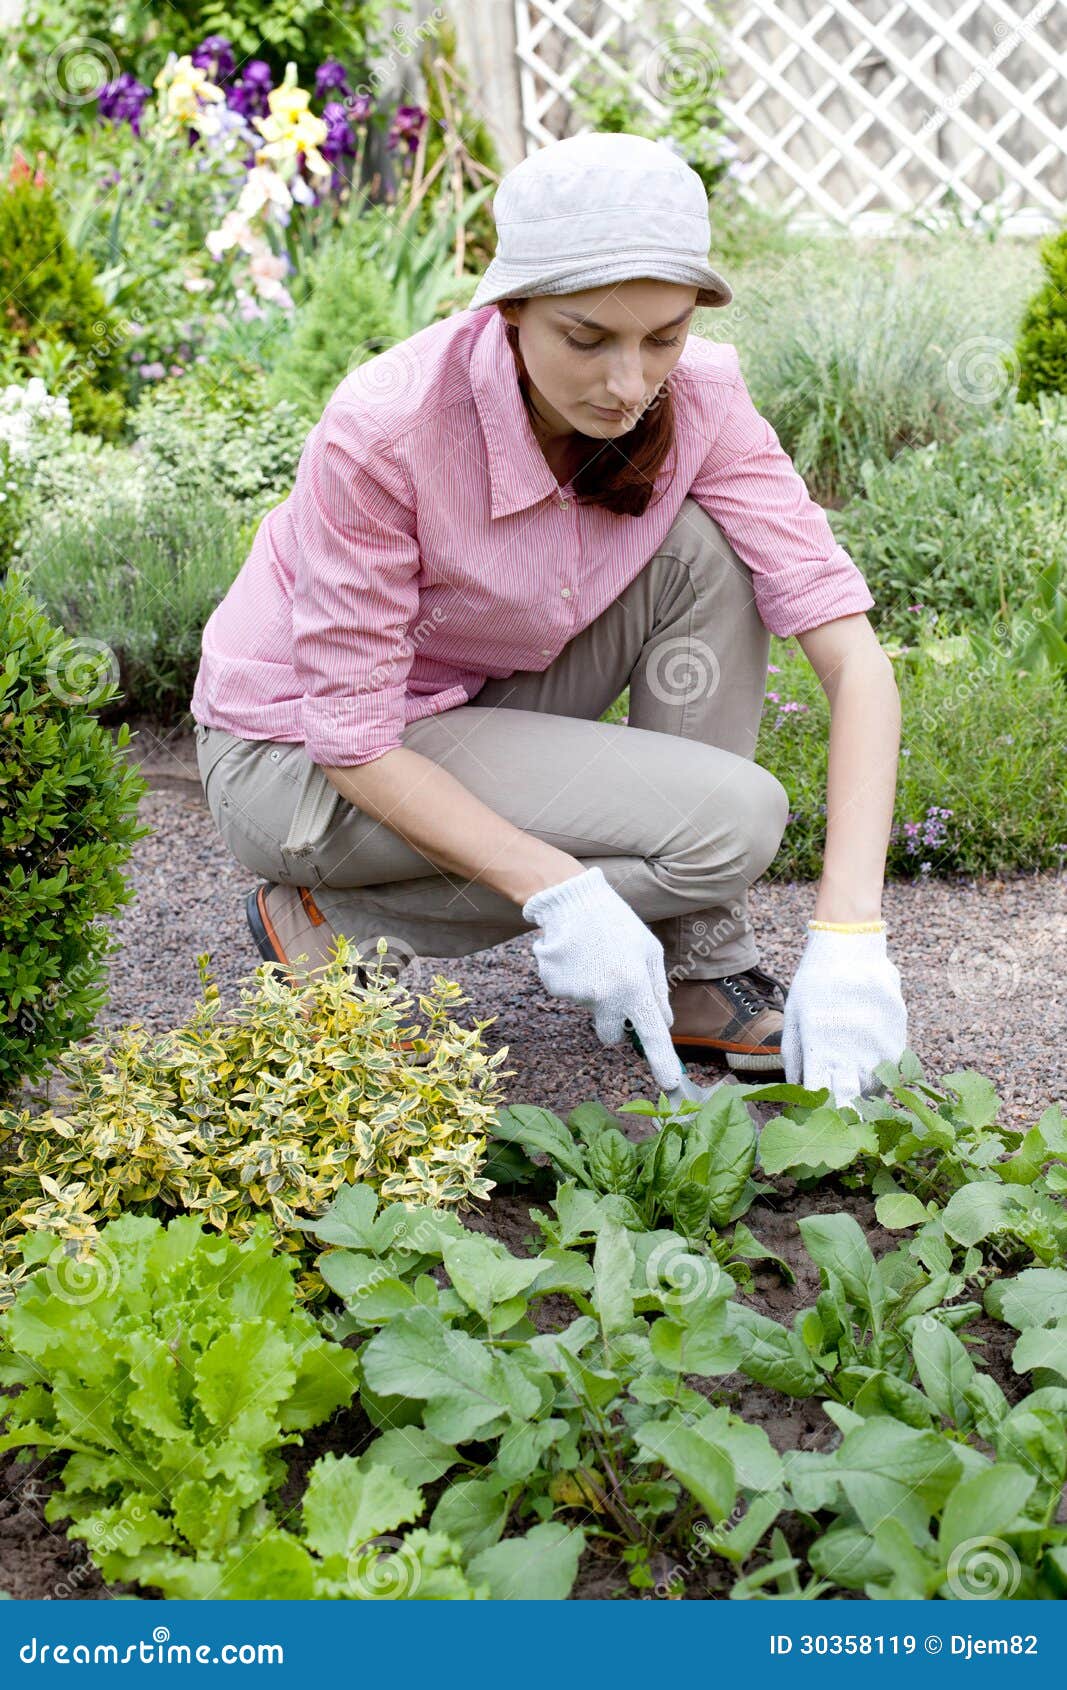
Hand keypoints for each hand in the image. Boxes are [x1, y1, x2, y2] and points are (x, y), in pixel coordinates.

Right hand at [522, 866, 682, 1093]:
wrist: (571, 900)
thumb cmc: (617, 924)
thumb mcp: (649, 951)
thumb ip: (658, 991)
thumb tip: (665, 1024)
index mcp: (635, 986)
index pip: (652, 1035)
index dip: (662, 1062)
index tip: (670, 1085)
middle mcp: (607, 997)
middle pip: (611, 1036)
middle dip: (614, 1023)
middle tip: (614, 989)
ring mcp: (578, 995)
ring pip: (590, 1009)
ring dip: (593, 991)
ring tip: (594, 958)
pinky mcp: (555, 988)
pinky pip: (570, 995)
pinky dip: (573, 981)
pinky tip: (576, 957)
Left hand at [781, 925, 906, 1107]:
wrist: (853, 949)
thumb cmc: (816, 983)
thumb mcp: (794, 1016)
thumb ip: (795, 1056)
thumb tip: (798, 1088)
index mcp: (822, 1050)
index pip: (822, 1099)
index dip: (818, 1113)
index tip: (814, 1118)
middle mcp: (854, 1055)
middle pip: (852, 1103)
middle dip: (845, 1114)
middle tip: (838, 1116)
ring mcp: (879, 1050)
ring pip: (874, 1090)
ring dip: (862, 1092)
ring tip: (850, 1078)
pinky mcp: (898, 1041)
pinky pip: (891, 1072)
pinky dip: (879, 1073)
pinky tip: (867, 1059)